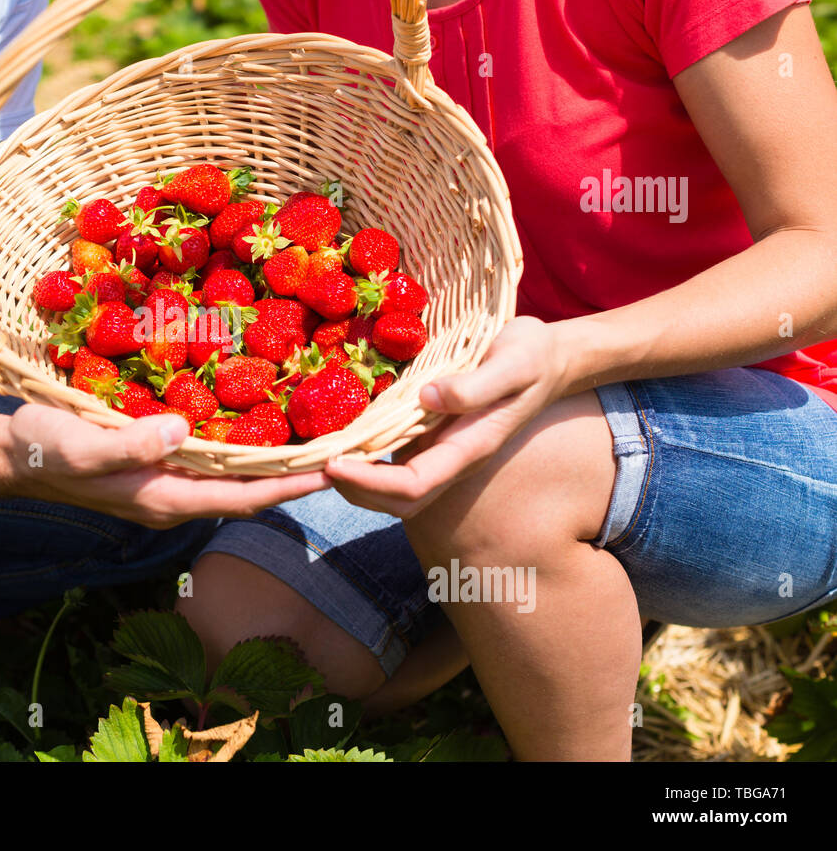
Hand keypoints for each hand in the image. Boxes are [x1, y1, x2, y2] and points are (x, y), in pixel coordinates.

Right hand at [5, 404, 330, 528]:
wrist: (11, 454)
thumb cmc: (43, 450)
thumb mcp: (82, 445)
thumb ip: (130, 444)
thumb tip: (182, 431)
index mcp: (162, 499)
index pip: (242, 498)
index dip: (289, 487)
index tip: (333, 471)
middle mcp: (172, 497)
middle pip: (247, 493)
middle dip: (294, 478)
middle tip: (341, 451)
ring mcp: (165, 483)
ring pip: (232, 479)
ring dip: (272, 464)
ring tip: (314, 439)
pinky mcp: (156, 464)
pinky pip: (212, 462)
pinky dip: (242, 449)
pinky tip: (257, 425)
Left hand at [325, 316, 568, 517]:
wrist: (550, 358)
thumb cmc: (533, 358)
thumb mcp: (514, 363)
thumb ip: (475, 385)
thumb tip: (428, 399)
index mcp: (469, 449)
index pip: (414, 486)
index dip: (372, 483)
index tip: (333, 464)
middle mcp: (450, 457)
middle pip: (397, 500)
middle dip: (352, 492)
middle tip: (308, 468)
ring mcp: (439, 448)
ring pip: (391, 485)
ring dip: (351, 480)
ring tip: (309, 460)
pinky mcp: (430, 433)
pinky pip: (392, 455)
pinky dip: (361, 454)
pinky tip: (333, 436)